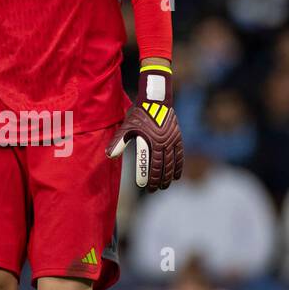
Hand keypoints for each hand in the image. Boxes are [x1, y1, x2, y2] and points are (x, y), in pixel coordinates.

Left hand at [107, 64, 182, 190]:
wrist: (156, 100)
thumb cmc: (138, 114)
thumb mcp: (126, 127)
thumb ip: (117, 142)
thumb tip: (108, 155)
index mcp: (150, 141)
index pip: (150, 164)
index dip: (147, 176)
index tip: (144, 186)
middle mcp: (163, 142)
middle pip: (162, 166)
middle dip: (158, 180)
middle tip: (153, 190)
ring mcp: (172, 140)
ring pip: (172, 163)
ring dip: (168, 176)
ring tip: (164, 186)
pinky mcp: (177, 138)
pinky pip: (180, 155)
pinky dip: (179, 166)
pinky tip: (176, 176)